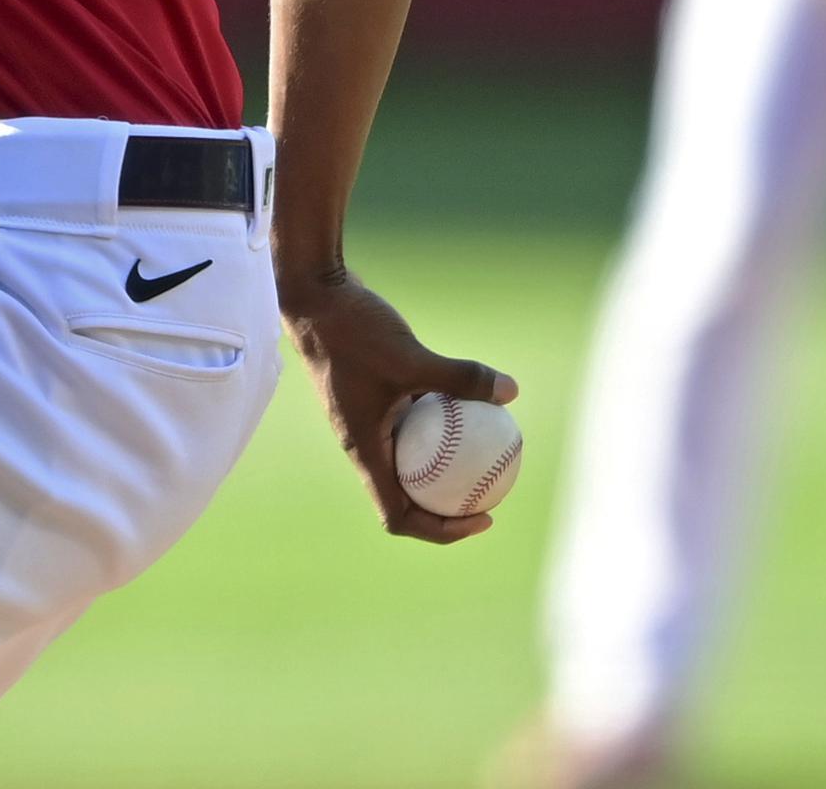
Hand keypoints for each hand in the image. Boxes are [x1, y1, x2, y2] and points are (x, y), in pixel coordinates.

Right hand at [279, 267, 516, 543]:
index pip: (397, 514)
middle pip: (405, 497)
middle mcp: (364, 442)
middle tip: (490, 498)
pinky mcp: (375, 395)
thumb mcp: (410, 357)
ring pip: (410, 461)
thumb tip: (510, 392)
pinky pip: (413, 426)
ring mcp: (368, 420)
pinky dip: (441, 429)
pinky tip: (471, 410)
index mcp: (363, 448)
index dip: (439, 530)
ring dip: (445, 469)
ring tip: (488, 462)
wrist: (315, 296)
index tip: (479, 518)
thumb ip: (459, 378)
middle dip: (448, 508)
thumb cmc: (352, 332)